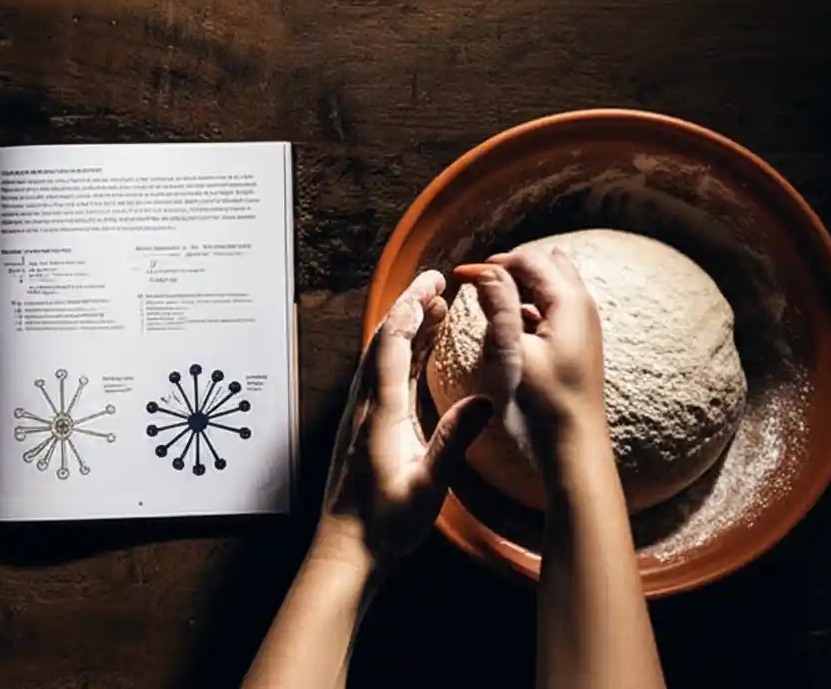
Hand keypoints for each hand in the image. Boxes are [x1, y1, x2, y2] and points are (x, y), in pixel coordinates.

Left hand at [319, 270, 492, 570]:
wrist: (347, 550)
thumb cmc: (385, 524)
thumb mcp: (427, 486)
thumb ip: (453, 442)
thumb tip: (483, 400)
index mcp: (381, 414)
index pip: (393, 347)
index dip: (412, 310)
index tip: (433, 284)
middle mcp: (367, 406)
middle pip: (385, 341)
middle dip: (409, 306)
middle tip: (436, 280)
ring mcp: (363, 415)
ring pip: (383, 356)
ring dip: (407, 326)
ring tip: (435, 304)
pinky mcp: (366, 426)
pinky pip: (384, 376)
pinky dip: (403, 353)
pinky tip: (419, 348)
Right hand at [456, 248, 605, 474]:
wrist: (574, 446)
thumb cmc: (542, 403)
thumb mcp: (511, 352)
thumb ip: (499, 306)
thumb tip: (486, 272)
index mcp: (569, 302)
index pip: (529, 260)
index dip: (493, 264)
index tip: (461, 278)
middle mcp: (583, 306)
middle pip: (545, 265)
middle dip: (511, 268)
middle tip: (478, 285)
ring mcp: (585, 324)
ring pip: (552, 285)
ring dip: (522, 287)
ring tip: (490, 301)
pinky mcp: (579, 342)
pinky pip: (555, 308)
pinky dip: (532, 305)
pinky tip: (512, 325)